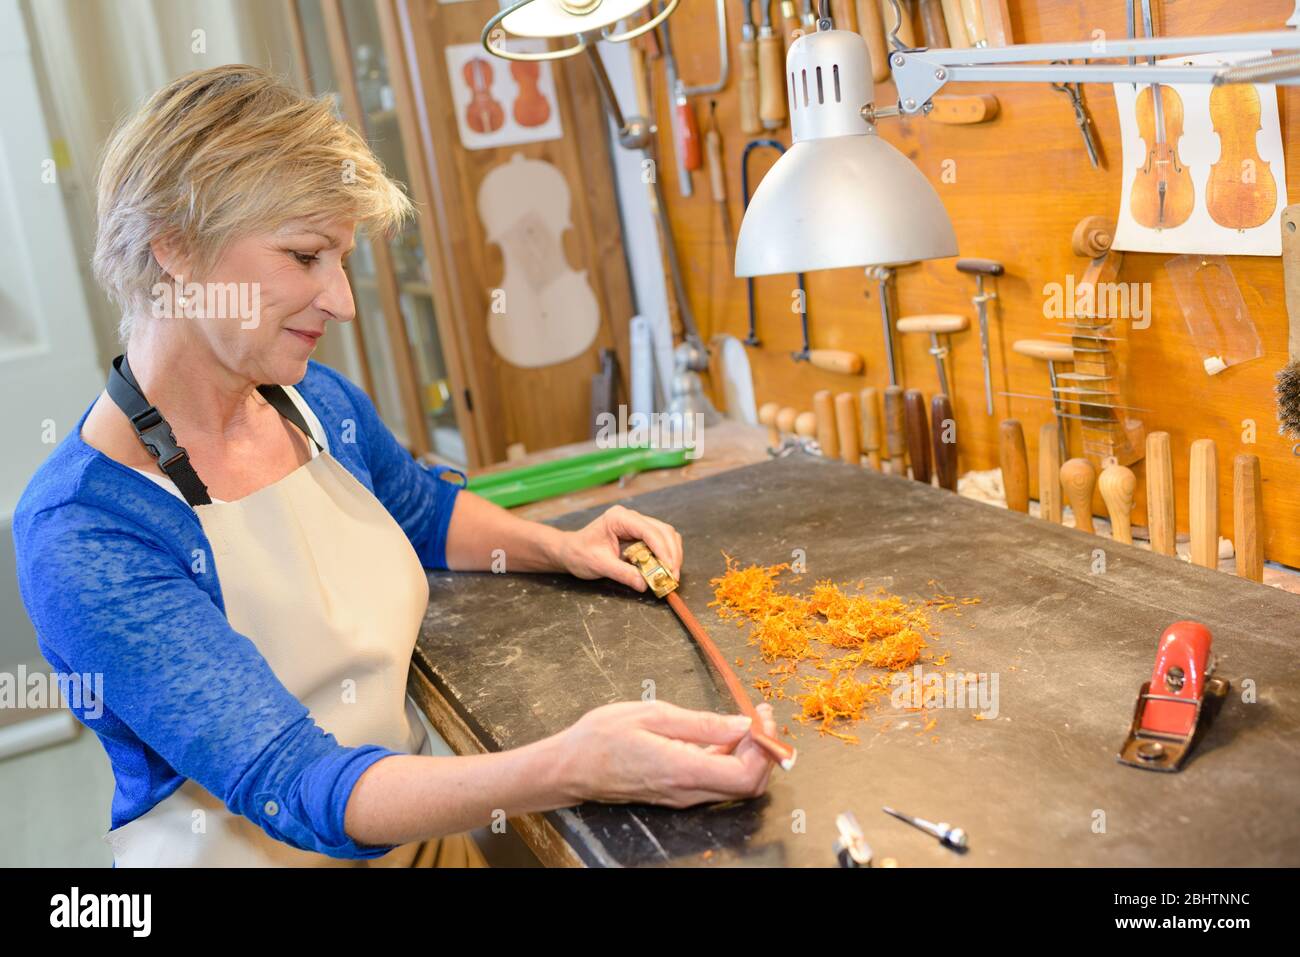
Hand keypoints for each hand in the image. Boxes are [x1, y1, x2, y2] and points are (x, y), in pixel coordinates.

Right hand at [555, 700, 779, 808]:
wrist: (570, 768)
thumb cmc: (602, 737)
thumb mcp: (652, 715)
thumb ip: (701, 723)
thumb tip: (742, 724)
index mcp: (682, 770)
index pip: (745, 774)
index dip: (764, 747)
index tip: (761, 715)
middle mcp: (687, 791)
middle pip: (748, 784)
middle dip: (764, 750)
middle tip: (760, 715)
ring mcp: (683, 796)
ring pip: (735, 785)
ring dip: (750, 754)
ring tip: (746, 719)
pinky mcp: (678, 793)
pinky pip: (716, 781)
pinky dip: (731, 758)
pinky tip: (725, 733)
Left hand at [557, 504, 683, 591]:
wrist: (569, 551)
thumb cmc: (579, 553)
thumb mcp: (599, 565)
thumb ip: (623, 573)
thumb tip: (644, 584)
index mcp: (619, 518)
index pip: (649, 531)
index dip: (663, 550)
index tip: (669, 569)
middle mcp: (631, 517)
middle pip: (663, 531)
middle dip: (671, 554)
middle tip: (673, 576)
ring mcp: (636, 524)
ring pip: (665, 535)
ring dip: (672, 554)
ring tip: (670, 575)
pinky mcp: (639, 534)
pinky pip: (660, 541)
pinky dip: (666, 555)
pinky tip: (664, 569)